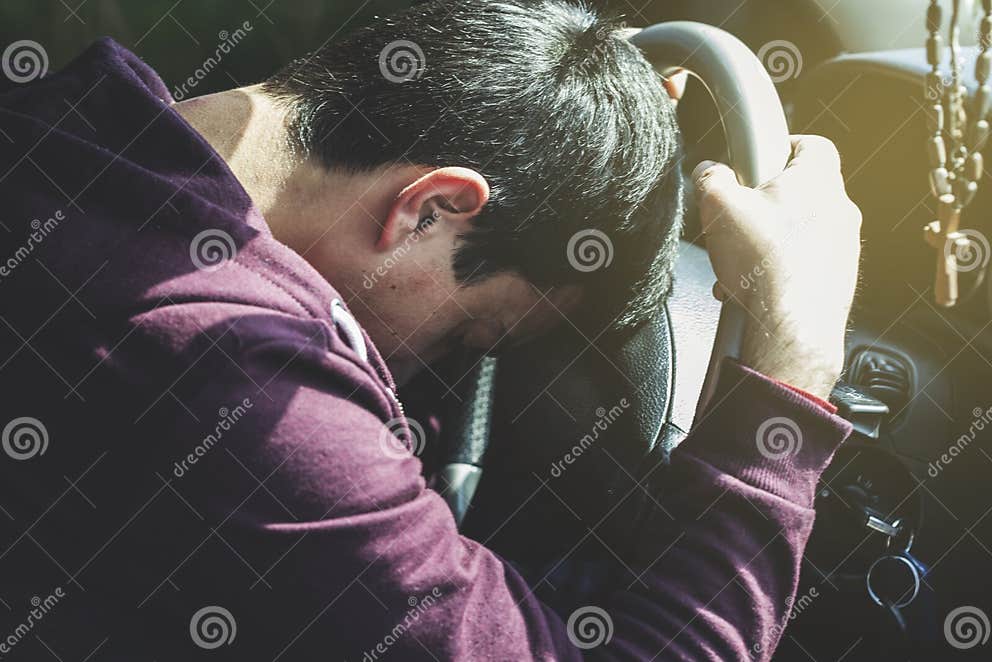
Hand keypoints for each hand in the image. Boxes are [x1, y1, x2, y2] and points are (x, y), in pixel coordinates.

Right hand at [693, 135, 861, 398]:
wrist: (790, 328)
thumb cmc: (763, 263)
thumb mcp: (717, 206)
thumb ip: (710, 179)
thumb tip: (708, 172)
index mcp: (817, 180)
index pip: (813, 144)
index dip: (783, 147)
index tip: (759, 160)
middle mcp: (840, 210)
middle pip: (802, 192)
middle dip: (768, 204)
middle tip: (740, 217)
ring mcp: (844, 248)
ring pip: (802, 232)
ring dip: (771, 242)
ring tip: (740, 263)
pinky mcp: (839, 281)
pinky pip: (806, 265)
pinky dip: (780, 271)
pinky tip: (752, 289)